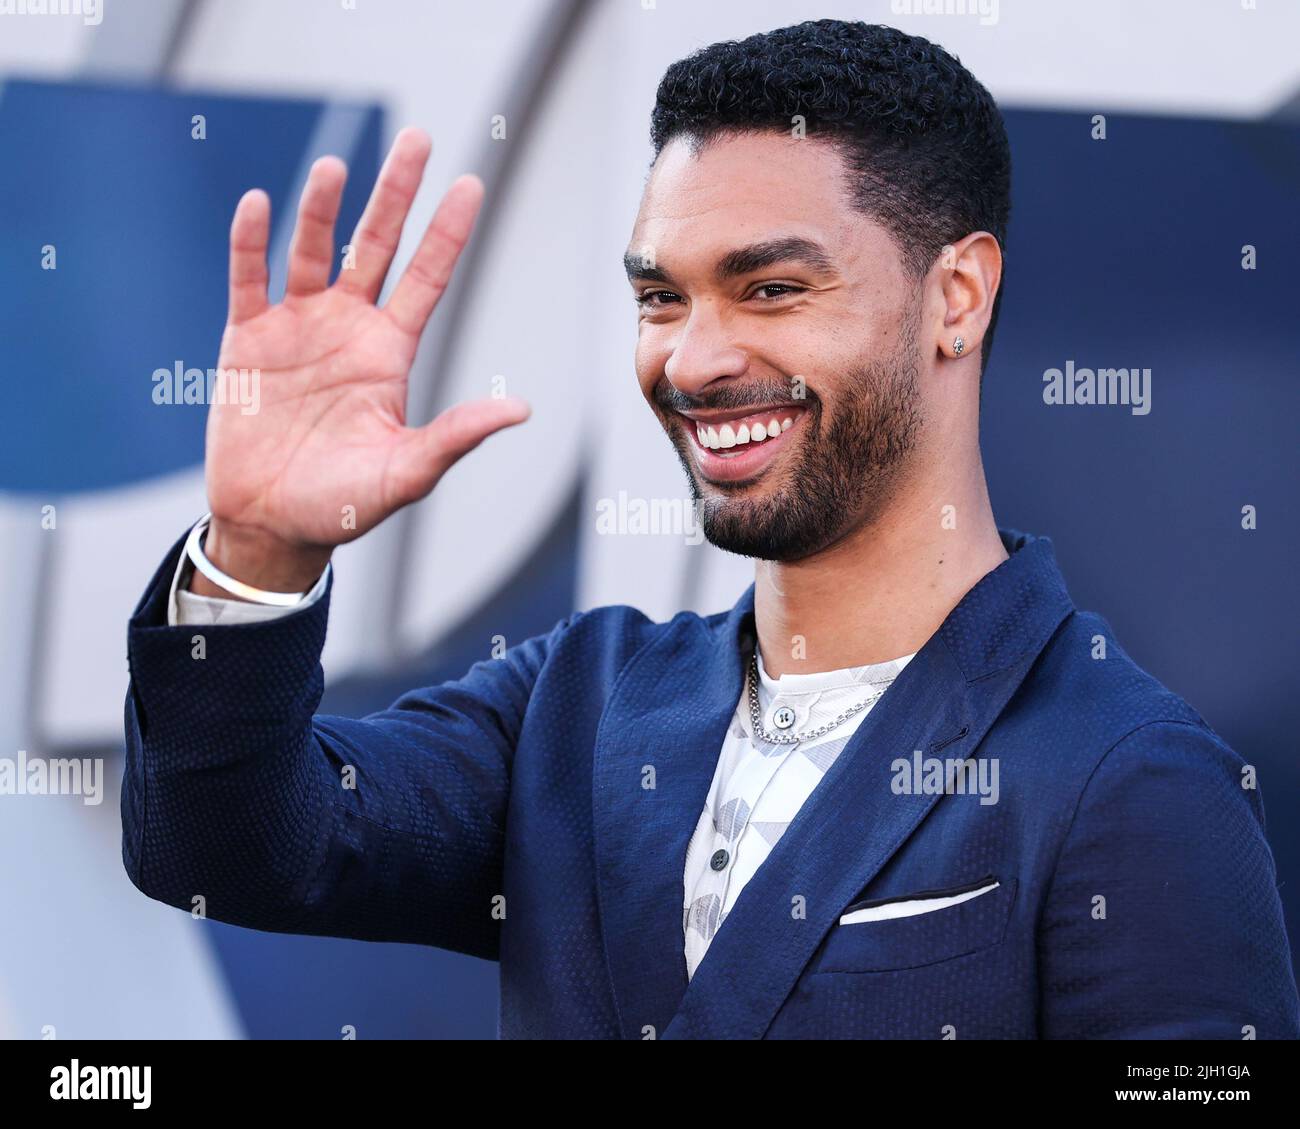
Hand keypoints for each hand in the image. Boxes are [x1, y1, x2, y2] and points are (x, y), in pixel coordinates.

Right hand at [195, 128, 528, 595]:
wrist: (273, 523)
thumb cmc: (345, 505)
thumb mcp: (409, 471)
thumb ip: (457, 435)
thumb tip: (521, 410)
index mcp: (390, 352)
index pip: (426, 279)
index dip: (447, 233)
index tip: (470, 185)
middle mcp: (348, 327)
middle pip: (376, 246)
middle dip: (396, 195)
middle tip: (418, 139)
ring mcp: (296, 327)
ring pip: (311, 251)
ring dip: (321, 210)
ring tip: (337, 167)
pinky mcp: (246, 339)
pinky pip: (248, 280)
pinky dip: (250, 244)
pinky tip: (259, 204)